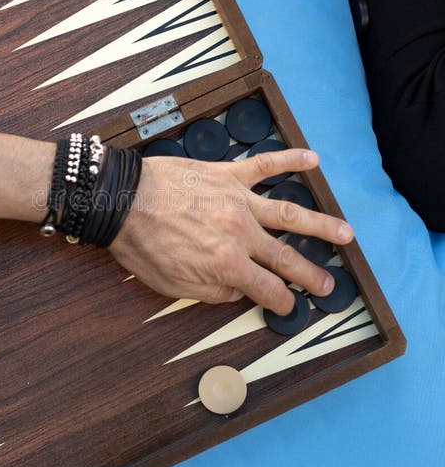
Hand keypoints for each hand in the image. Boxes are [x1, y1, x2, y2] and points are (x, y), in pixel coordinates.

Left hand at [110, 148, 353, 315]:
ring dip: (320, 224)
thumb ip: (211, 292)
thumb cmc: (141, 245)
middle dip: (311, 274)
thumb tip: (236, 292)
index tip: (293, 307)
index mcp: (227, 264)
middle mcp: (240, 233)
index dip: (283, 302)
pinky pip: (264, 165)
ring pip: (289, 213)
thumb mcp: (172, 286)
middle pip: (286, 257)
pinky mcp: (227, 174)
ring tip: (345, 233)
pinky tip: (312, 159)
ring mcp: (237, 200)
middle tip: (331, 283)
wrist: (120, 201)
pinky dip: (289, 160)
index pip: (267, 290)